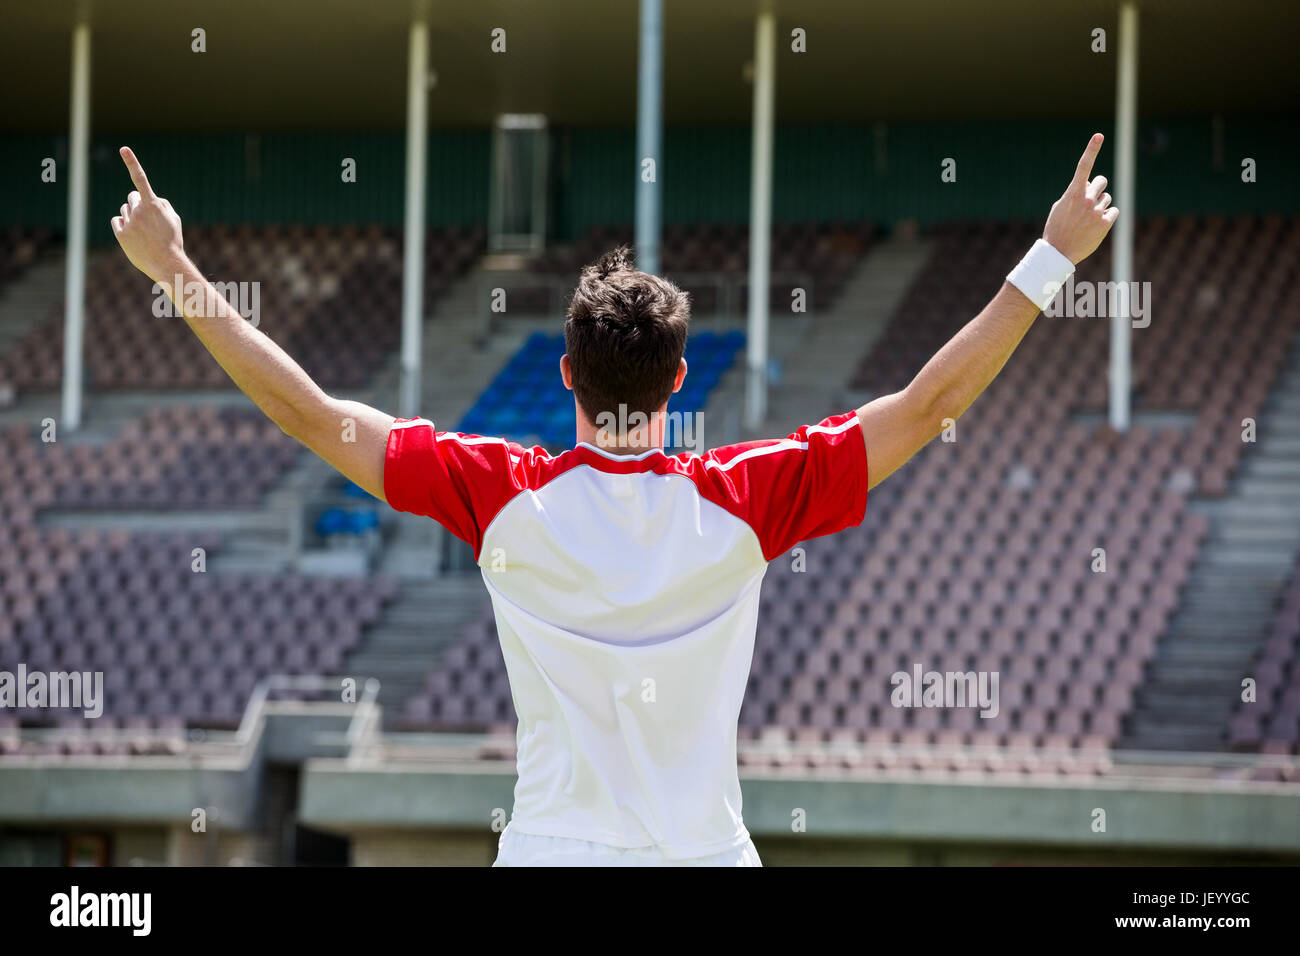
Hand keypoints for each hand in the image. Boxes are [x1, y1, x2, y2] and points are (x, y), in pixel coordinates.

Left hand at [111, 147, 186, 284]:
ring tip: (144, 232)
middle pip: (131, 198)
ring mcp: (128, 223)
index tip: (123, 148)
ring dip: (132, 216)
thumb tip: (148, 198)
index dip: (132, 162)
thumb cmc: (173, 240)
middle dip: (138, 204)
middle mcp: (138, 211)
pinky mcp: (121, 234)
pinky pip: (117, 221)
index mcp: (153, 205)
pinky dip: (123, 226)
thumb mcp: (174, 219)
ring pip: (124, 210)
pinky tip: (134, 236)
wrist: (167, 264)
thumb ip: (161, 204)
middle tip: (147, 218)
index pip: (140, 179)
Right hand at [1042, 133, 1119, 264]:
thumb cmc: (1057, 227)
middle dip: (1097, 188)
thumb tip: (1092, 183)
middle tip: (1089, 199)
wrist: (1058, 253)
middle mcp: (1086, 199)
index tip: (1099, 135)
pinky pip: (1113, 211)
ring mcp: (1096, 211)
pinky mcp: (1105, 223)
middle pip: (1101, 182)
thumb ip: (1076, 192)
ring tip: (1088, 219)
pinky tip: (1096, 225)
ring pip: (1107, 198)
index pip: (1084, 167)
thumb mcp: (1060, 206)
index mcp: (1073, 193)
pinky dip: (1107, 216)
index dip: (1091, 149)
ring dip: (1100, 205)